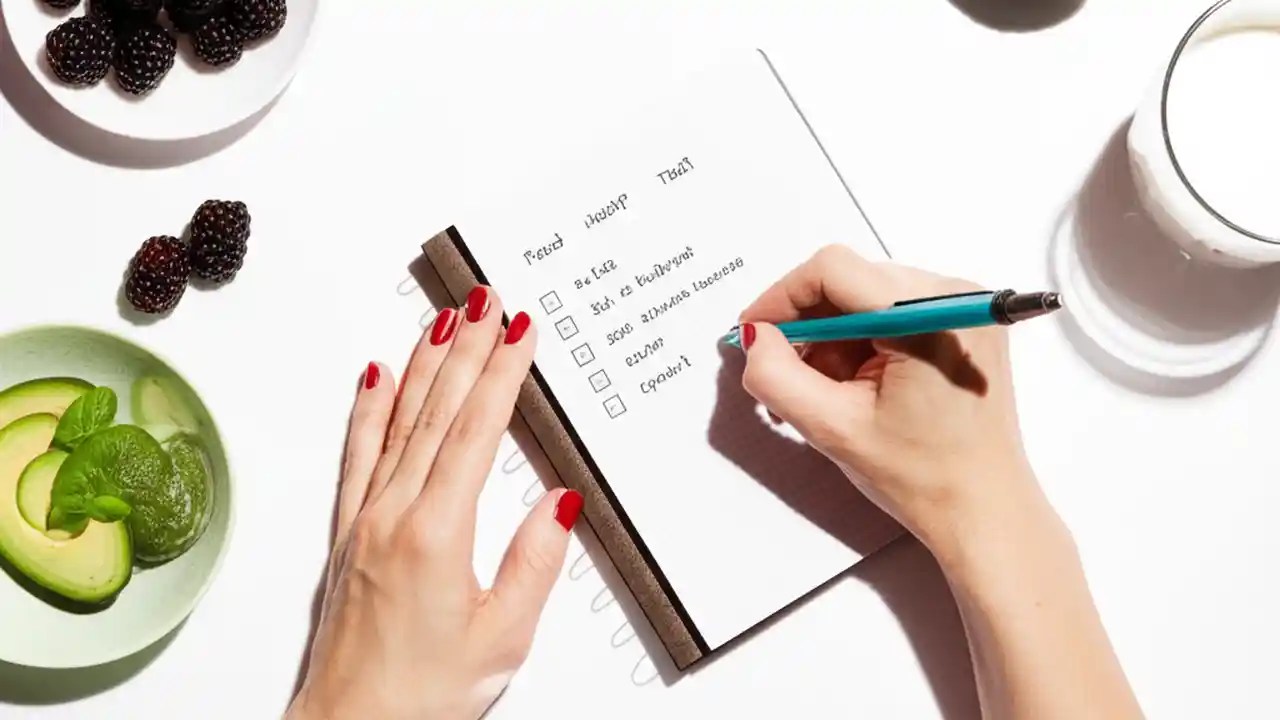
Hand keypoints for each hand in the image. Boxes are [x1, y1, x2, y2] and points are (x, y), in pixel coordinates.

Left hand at [288, 287, 583, 719]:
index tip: (521, 331)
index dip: (502, 374)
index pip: (477, 431)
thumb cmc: (420, 696)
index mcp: (437, 533)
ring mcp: (366, 520)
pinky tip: (376, 378)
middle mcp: (394, 514)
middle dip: (467, 348)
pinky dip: (368, 410)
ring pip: (398, 422)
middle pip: (437, 411)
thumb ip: (533, 564)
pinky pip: (357, 455)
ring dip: (424, 364)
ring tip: (443, 319)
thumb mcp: (501, 638)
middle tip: (486, 299)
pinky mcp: (348, 534)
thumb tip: (557, 502)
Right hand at [737, 246, 1041, 555]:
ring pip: (867, 294)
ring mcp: (965, 306)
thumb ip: (778, 376)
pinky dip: (863, 339)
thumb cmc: (926, 479)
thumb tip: (756, 337)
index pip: (833, 269)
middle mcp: (956, 297)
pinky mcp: (964, 321)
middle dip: (811, 324)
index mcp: (931, 317)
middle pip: (850, 279)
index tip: (757, 331)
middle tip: (794, 375)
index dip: (783, 296)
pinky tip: (863, 383)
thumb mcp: (834, 429)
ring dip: (836, 336)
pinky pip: (893, 308)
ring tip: (837, 390)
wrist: (984, 510)